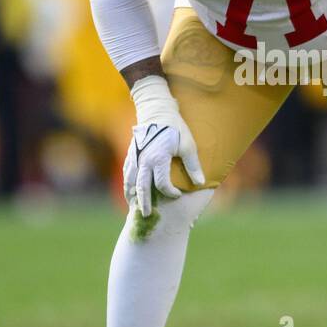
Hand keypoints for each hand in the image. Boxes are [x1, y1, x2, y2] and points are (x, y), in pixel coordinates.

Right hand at [123, 75, 203, 216]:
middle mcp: (144, 160)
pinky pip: (127, 173)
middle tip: (147, 215)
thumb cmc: (176, 128)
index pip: (162, 183)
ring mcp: (135, 157)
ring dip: (132, 195)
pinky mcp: (131, 154)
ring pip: (130, 181)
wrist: (157, 111)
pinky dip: (127, 184)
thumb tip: (200, 183)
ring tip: (135, 207)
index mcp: (158, 159)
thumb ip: (193, 166)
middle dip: (144, 202)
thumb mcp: (188, 145)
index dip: (170, 192)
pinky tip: (129, 192)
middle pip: (141, 187)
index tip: (177, 194)